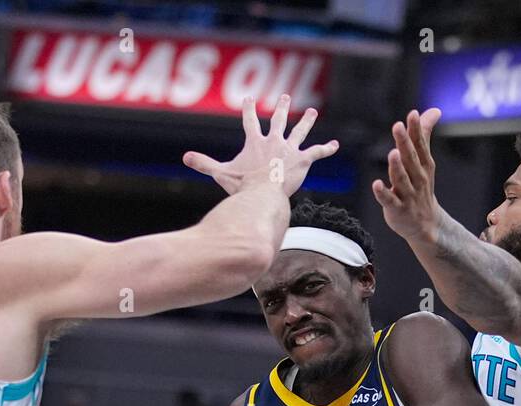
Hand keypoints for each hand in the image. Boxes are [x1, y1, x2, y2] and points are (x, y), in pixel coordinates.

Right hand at [183, 94, 338, 197]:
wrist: (263, 194)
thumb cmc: (242, 186)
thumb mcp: (221, 173)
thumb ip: (204, 164)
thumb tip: (184, 157)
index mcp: (255, 143)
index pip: (250, 121)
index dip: (249, 109)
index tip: (249, 98)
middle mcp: (274, 141)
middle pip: (279, 120)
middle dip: (282, 107)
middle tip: (285, 96)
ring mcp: (289, 150)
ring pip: (300, 132)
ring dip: (307, 122)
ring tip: (312, 112)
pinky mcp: (302, 161)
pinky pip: (316, 153)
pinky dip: (326, 149)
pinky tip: (335, 146)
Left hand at [372, 108, 442, 243]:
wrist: (425, 224)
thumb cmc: (421, 187)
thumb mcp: (425, 161)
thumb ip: (424, 135)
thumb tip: (434, 110)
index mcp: (423, 165)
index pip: (420, 145)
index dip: (416, 129)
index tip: (412, 114)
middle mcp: (417, 178)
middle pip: (410, 158)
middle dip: (405, 142)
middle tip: (397, 126)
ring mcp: (408, 195)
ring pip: (401, 179)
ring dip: (397, 166)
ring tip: (392, 153)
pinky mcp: (397, 209)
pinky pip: (389, 200)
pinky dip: (383, 193)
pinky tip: (376, 184)